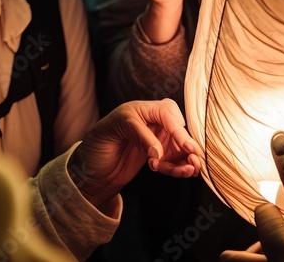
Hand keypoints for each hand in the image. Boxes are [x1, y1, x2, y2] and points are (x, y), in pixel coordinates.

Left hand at [67, 99, 202, 211]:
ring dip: (187, 159)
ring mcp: (156, 139)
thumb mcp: (112, 131)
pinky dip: (180, 167)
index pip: (166, 114)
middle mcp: (152, 122)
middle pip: (178, 129)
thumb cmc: (96, 144)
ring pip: (179, 147)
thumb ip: (138, 136)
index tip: (186, 147)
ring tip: (189, 171)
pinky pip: (174, 160)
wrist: (88, 172)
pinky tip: (182, 173)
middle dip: (188, 145)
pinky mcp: (157, 156)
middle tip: (195, 160)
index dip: (178, 131)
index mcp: (141, 109)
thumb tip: (159, 152)